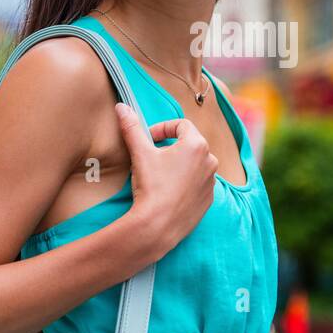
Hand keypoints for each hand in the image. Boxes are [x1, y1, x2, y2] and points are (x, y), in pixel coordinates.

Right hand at [113, 102, 216, 264]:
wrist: (158, 226)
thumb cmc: (151, 186)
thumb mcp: (140, 153)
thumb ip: (132, 127)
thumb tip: (121, 107)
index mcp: (197, 145)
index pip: (181, 125)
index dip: (162, 128)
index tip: (148, 139)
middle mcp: (210, 161)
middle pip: (189, 144)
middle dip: (171, 146)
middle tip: (152, 156)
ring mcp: (211, 182)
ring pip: (194, 164)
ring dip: (179, 164)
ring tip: (159, 175)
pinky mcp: (209, 199)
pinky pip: (197, 184)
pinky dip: (185, 182)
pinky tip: (168, 191)